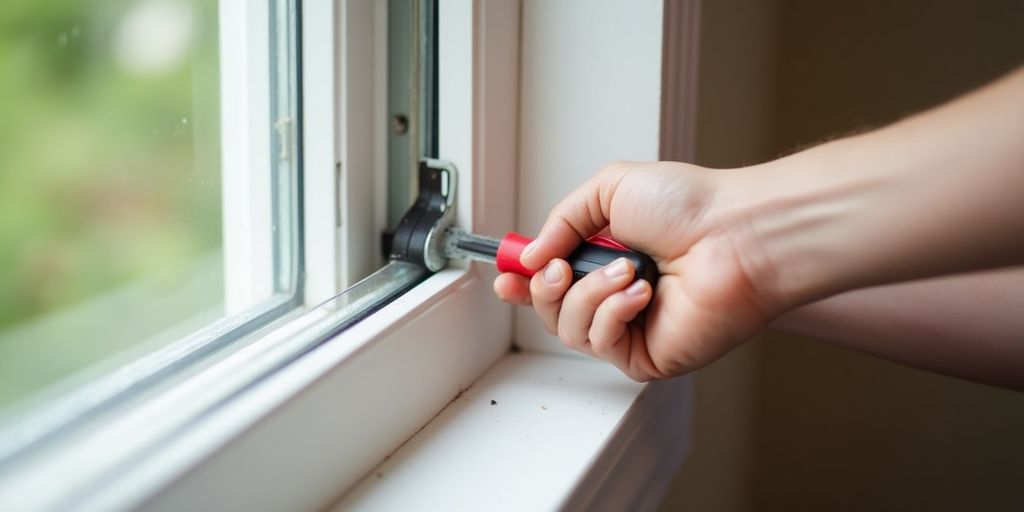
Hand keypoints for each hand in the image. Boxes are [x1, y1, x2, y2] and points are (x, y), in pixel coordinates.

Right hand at [493, 161, 781, 380]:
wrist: (737, 234)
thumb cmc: (692, 207)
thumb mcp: (609, 188)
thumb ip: (562, 219)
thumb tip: (529, 255)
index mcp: (608, 256)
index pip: (551, 281)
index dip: (522, 282)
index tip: (506, 275)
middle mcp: (617, 295)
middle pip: (549, 311)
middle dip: (543, 289)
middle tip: (556, 267)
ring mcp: (632, 328)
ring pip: (569, 329)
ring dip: (587, 293)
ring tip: (625, 269)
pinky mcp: (647, 355)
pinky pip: (601, 343)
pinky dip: (612, 313)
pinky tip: (641, 292)